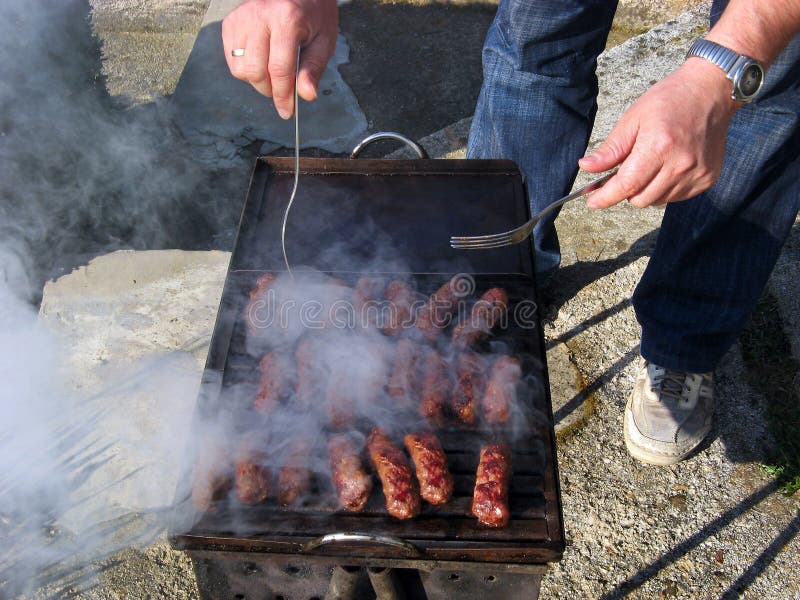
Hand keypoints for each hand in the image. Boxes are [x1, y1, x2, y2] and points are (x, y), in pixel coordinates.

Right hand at [222, 0, 338, 118]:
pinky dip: (246, 69)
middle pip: (256, 71)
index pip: (280, 69)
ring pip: (240, 69)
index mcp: (287, 19)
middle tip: (283, 90)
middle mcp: (260, 15)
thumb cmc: (314, 16)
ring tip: (273, 73)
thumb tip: (306, 95)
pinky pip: (232, 59)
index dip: (283, 96)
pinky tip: (261, 61)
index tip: (286, 112)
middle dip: (270, 90)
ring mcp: (242, 18)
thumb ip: (313, 69)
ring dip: (257, 81)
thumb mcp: (324, 41)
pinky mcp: (230, 22)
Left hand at [578, 59, 739, 208]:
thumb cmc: (670, 100)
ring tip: (650, 164)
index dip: (605, 197)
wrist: (711, 91)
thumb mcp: (633, 119)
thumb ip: (610, 148)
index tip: (592, 201)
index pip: (626, 186)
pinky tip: (667, 167)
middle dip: (626, 190)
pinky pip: (675, 197)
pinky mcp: (707, 179)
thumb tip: (586, 167)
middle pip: (640, 199)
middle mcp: (680, 165)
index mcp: (659, 147)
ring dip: (646, 190)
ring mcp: (696, 174)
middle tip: (626, 171)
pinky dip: (664, 188)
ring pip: (657, 201)